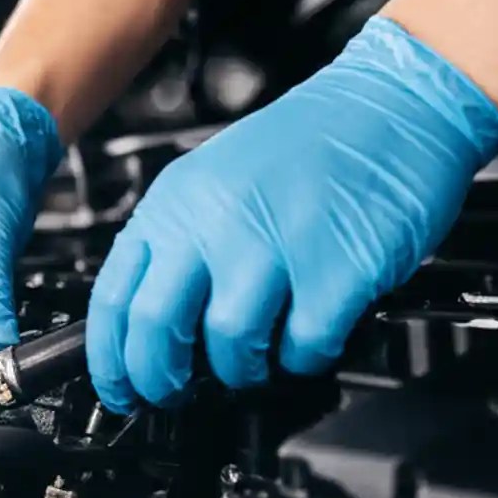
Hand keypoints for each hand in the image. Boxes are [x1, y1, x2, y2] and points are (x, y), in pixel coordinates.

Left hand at [88, 17, 497, 412]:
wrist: (390, 104)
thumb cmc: (305, 146)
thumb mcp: (211, 182)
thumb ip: (176, 247)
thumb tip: (148, 327)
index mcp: (174, 204)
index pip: (113, 296)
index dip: (107, 358)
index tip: (118, 389)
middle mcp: (214, 222)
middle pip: (155, 328)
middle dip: (159, 379)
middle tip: (172, 393)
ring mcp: (275, 244)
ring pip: (228, 345)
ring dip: (239, 371)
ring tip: (254, 360)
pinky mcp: (336, 268)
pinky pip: (302, 346)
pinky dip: (301, 359)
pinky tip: (305, 340)